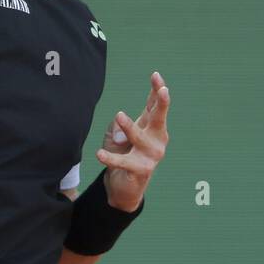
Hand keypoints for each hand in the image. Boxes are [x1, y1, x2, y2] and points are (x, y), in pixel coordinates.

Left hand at [96, 71, 170, 212]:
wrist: (124, 188)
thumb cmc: (122, 155)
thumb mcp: (115, 136)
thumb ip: (117, 127)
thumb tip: (121, 128)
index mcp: (151, 127)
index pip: (154, 106)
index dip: (156, 90)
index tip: (156, 75)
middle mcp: (156, 139)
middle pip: (159, 117)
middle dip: (162, 103)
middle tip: (163, 89)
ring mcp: (151, 155)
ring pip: (140, 137)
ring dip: (130, 127)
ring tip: (119, 115)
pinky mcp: (141, 169)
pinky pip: (123, 162)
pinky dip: (111, 158)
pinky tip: (99, 154)